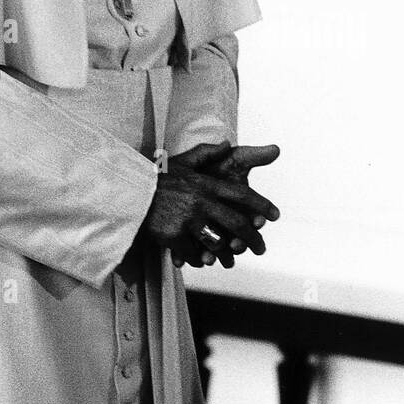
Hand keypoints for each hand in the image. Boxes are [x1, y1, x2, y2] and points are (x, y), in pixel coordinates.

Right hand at [145, 141, 279, 268]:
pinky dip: (199, 259)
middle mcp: (200, 202)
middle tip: (261, 248)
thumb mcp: (183, 161)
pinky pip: (193, 254)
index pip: (242, 195)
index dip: (261, 206)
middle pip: (236, 223)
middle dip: (253, 238)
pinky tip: (203, 260)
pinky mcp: (173, 236)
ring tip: (233, 259)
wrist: (128, 193)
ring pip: (217, 242)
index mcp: (206, 184)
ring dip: (228, 254)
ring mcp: (187, 220)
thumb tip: (227, 143)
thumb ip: (206, 152)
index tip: (275, 216)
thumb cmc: (157, 177)